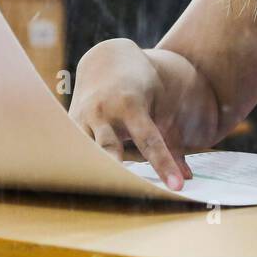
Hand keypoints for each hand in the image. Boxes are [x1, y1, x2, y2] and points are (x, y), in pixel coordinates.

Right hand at [68, 37, 192, 188]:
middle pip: (110, 149)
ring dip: (93, 172)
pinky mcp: (69, 125)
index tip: (177, 186)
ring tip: (103, 196)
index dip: (164, 164)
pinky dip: (78, 165)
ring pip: (86, 152)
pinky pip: (74, 149)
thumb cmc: (141, 85)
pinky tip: (81, 184)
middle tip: (131, 194)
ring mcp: (82, 118)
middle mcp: (103, 111)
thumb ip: (172, 141)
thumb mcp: (161, 104)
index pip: (150, 140)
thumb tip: (186, 176)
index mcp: (130, 104)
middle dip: (118, 171)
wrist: (107, 59)